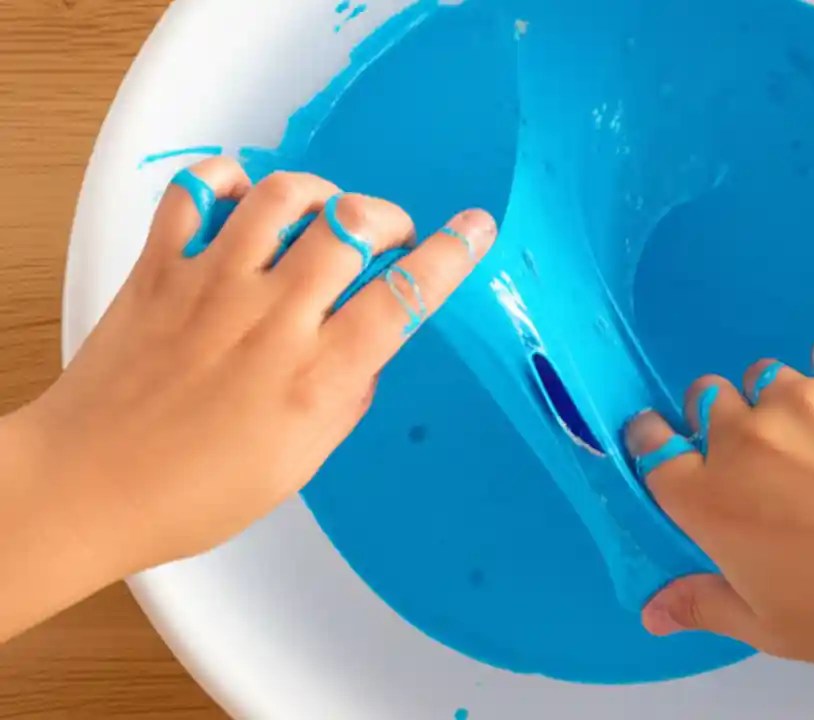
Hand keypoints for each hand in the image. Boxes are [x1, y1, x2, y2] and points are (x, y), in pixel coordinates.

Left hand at [23, 157, 495, 574]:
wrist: (88, 487)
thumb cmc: (195, 493)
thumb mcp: (301, 462)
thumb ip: (344, 395)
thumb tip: (365, 347)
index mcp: (316, 377)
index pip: (404, 297)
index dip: (450, 255)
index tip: (474, 228)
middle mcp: (272, 321)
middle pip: (353, 227)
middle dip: (386, 218)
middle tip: (385, 235)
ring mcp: (211, 287)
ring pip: (282, 196)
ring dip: (319, 193)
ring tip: (323, 211)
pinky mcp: (159, 270)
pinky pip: (194, 192)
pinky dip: (225, 179)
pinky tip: (242, 194)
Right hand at [625, 334, 813, 675]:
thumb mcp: (769, 627)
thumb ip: (703, 604)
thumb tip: (654, 611)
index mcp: (709, 500)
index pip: (651, 446)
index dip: (656, 441)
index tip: (671, 447)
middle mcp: (743, 440)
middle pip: (705, 400)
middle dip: (719, 421)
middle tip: (759, 459)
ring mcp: (799, 403)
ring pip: (763, 377)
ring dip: (775, 400)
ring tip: (813, 439)